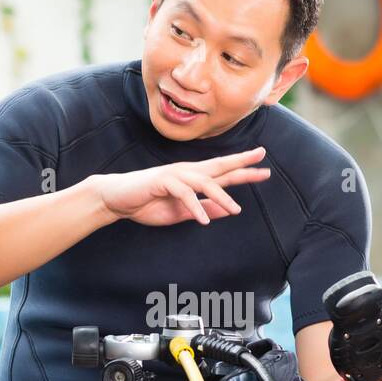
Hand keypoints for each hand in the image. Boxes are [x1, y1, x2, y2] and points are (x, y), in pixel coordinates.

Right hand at [93, 147, 269, 226]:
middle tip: (262, 160)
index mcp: (193, 178)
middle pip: (219, 166)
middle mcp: (187, 171)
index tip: (264, 168)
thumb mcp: (181, 212)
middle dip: (241, 163)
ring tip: (236, 210)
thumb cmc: (147, 204)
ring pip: (204, 182)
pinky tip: (203, 220)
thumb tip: (227, 210)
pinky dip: (195, 206)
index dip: (243, 169)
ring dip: (221, 196)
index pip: (223, 172)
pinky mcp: (162, 181)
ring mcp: (175, 174)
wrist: (117, 200)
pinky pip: (183, 193)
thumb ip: (204, 209)